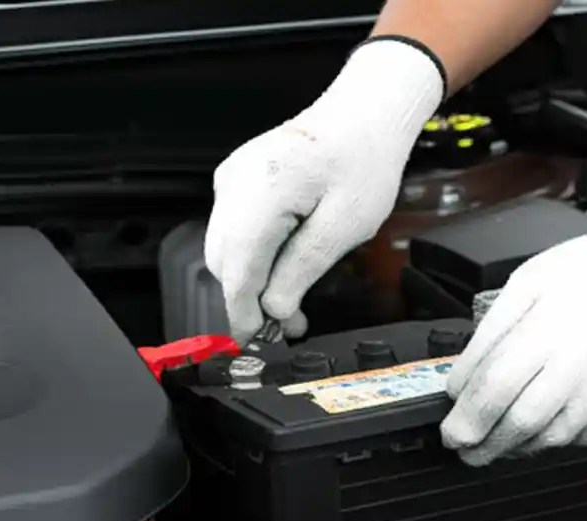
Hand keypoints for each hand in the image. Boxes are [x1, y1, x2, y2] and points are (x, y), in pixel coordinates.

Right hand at [205, 39, 443, 340]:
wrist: (362, 114)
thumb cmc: (362, 159)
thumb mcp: (346, 224)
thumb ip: (304, 269)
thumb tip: (275, 309)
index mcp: (263, 190)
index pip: (237, 269)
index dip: (243, 312)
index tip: (257, 340)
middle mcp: (236, 182)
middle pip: (224, 262)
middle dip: (250, 299)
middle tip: (290, 323)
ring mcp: (232, 178)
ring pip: (225, 249)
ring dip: (252, 278)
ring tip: (292, 297)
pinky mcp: (236, 180)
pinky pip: (232, 229)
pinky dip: (252, 254)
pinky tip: (285, 262)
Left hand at [440, 191, 586, 465]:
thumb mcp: (530, 282)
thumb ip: (490, 334)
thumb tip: (461, 382)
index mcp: (547, 334)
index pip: (492, 392)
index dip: (465, 420)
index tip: (449, 432)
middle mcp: (577, 374)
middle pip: (517, 427)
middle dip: (483, 445)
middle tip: (464, 449)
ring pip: (549, 440)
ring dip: (517, 444)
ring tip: (500, 438)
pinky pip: (584, 437)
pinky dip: (558, 433)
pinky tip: (552, 416)